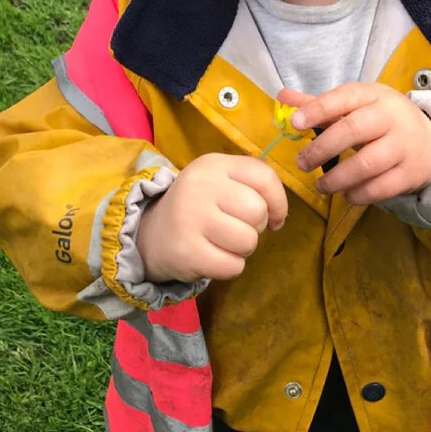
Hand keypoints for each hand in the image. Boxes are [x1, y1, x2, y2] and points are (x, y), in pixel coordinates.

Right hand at [137, 151, 286, 283]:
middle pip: (257, 211)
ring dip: (243, 249)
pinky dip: (230, 267)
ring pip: (248, 241)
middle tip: (236, 228)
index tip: (273, 217)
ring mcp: (190, 218)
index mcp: (213, 164)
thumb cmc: (198, 207)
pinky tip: (213, 257)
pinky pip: (233, 266)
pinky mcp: (187, 251)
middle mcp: (200, 186)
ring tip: (223, 243)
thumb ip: (252, 187)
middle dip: (255, 227)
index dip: (278, 202)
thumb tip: (278, 217)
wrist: (151, 234)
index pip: (264, 177)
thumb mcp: (219, 182)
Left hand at [290, 81, 430, 203]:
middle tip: (301, 163)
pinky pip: (380, 188)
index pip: (344, 98)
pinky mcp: (410, 173)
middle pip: (352, 130)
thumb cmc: (384, 120)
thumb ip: (321, 104)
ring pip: (366, 164)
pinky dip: (358, 194)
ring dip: (337, 178)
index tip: (295, 123)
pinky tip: (346, 194)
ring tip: (321, 185)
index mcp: (373, 96)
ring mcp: (403, 146)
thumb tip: (282, 97)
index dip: (318, 109)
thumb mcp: (358, 104)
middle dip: (322, 149)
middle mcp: (390, 117)